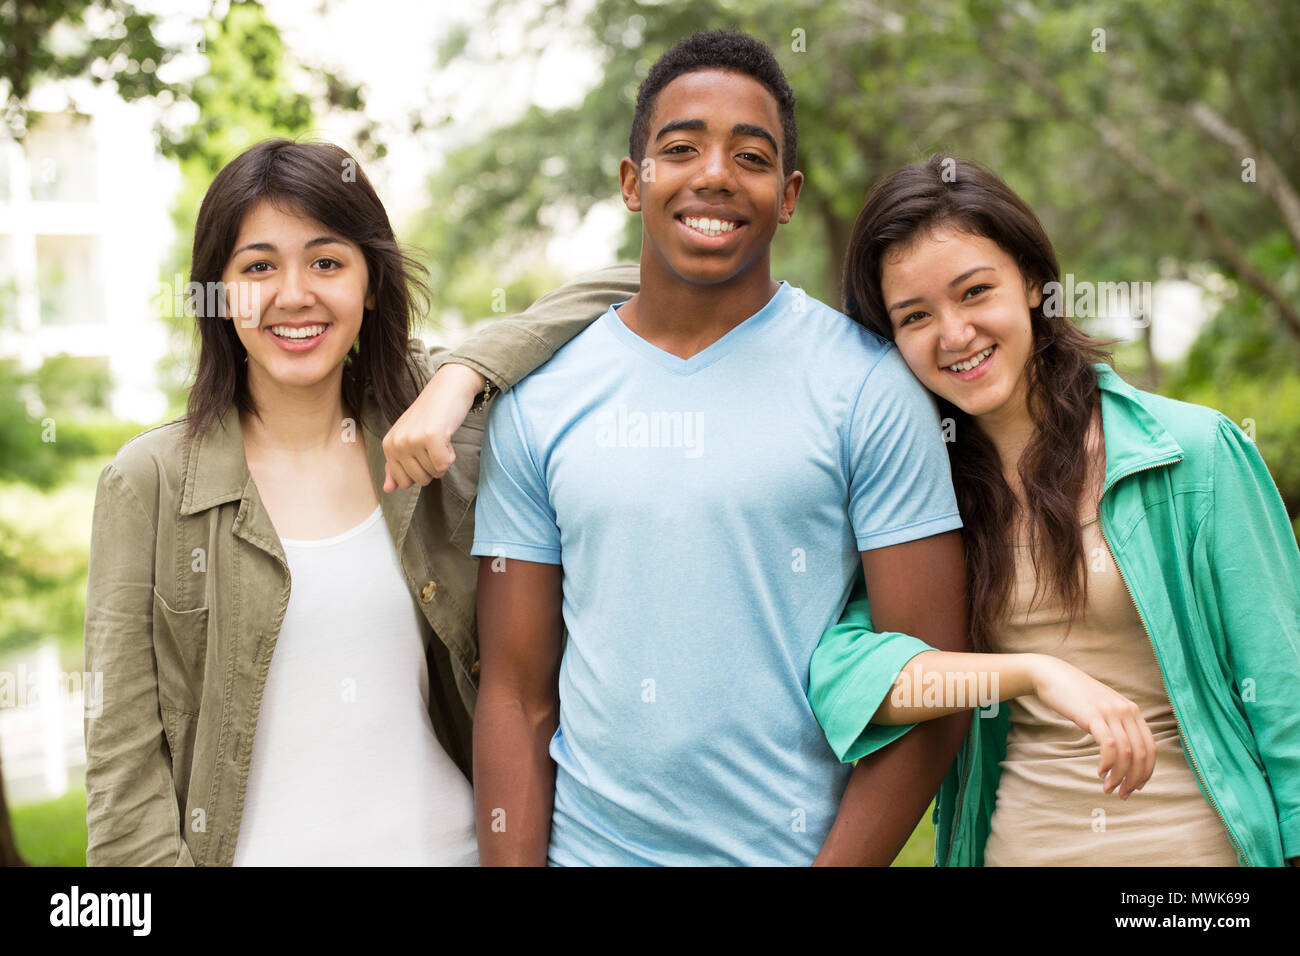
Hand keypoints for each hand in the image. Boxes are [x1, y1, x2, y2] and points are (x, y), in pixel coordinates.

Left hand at [382, 362, 485, 491]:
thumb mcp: (407, 440)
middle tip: (432, 443)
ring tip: (439, 437)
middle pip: (420, 480)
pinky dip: (451, 455)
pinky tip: (446, 437)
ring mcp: (413, 440)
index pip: (403, 482)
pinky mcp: (431, 437)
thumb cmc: (429, 416)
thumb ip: (396, 465)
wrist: (447, 388)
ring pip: (434, 473)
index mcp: (388, 445)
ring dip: (443, 459)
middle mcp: (397, 443)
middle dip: (432, 467)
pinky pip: (445, 465)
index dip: (419, 471)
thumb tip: (388, 490)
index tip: (421, 451)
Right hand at [1029, 654, 1156, 797]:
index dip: (1146, 771)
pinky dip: (1108, 764)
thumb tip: (1123, 752)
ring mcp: (1111, 712)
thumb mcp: (1103, 708)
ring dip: (1119, 776)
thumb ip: (1116, 724)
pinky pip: (1109, 746)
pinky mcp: (1094, 715)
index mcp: (1133, 710)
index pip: (1150, 747)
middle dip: (1134, 779)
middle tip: (1123, 794)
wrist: (1052, 675)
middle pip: (1141, 753)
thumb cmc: (1075, 696)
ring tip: (1108, 788)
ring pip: (1126, 753)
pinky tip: (1100, 772)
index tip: (1137, 786)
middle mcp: (1127, 710)